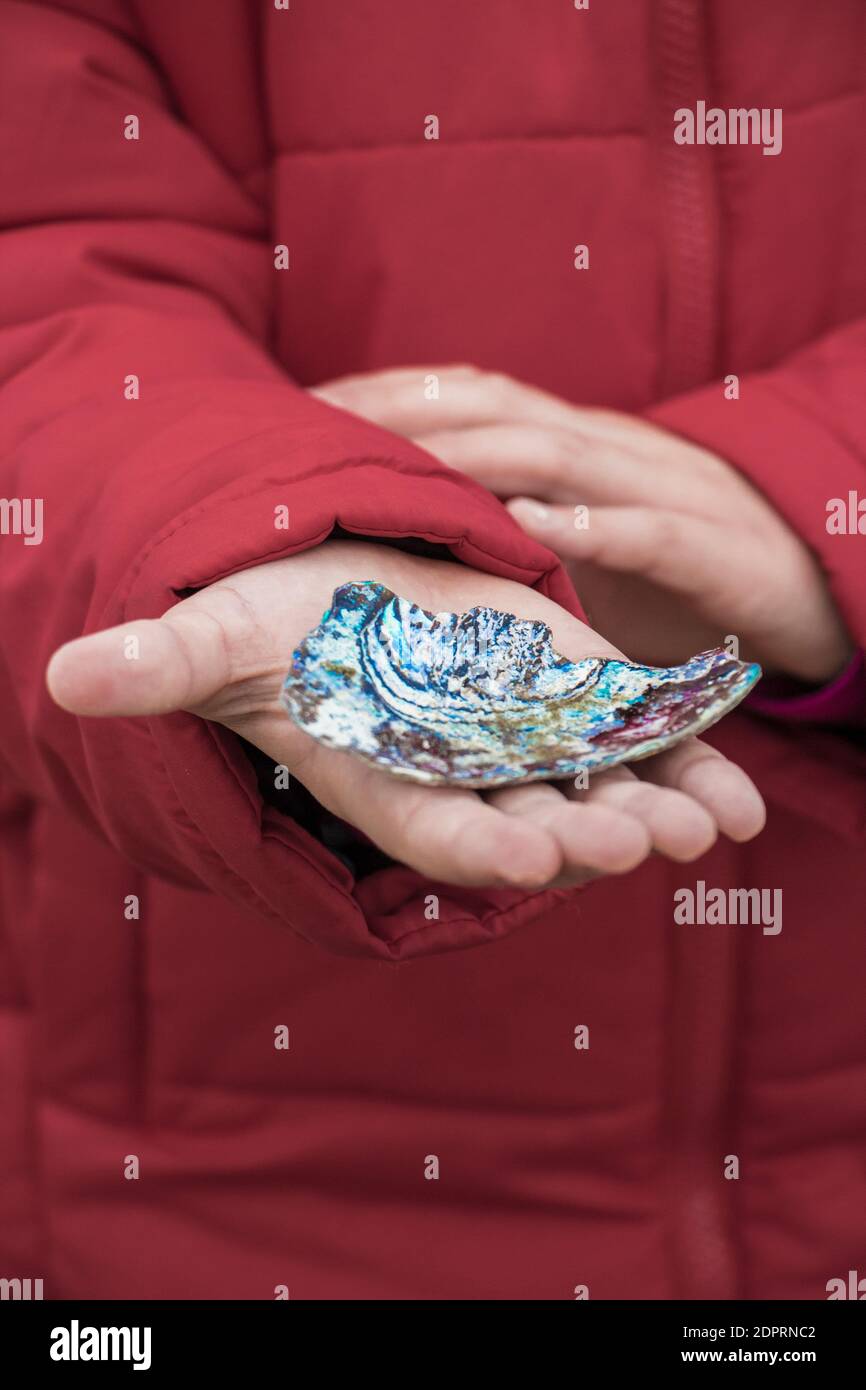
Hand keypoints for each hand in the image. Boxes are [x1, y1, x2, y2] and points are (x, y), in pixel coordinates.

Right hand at [46, 539, 764, 890]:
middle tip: (631, 840)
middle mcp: (459, 770)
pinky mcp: (569, 693)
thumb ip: (160, 661)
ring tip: (710, 820)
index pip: (426, 821)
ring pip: (596, 785)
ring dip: (654, 806)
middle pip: (527, 813)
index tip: (520, 847)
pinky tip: (739, 786)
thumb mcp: (221, 630)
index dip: (471, 835)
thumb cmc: (273, 615)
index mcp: (379, 771)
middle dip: (579, 830)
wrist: (340, 580)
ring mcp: (524, 736)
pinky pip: (636, 735)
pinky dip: (687, 758)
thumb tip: (62, 676)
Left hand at [315, 366, 852, 681]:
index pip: (468, 397)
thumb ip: (509, 528)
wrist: (806, 581)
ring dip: (472, 456)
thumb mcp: (581, 540)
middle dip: (399, 415)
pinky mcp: (708, 547)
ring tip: (393, 467)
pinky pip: (644, 529)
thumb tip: (406, 541)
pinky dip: (588, 524)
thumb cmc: (675, 568)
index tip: (300, 409)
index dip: (386, 395)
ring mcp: (659, 490)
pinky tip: (533, 524)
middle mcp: (608, 450)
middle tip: (310, 431)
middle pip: (492, 411)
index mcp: (574, 443)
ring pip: (557, 455)